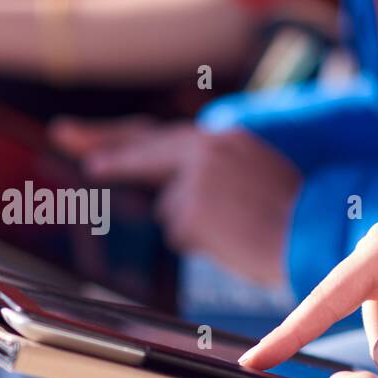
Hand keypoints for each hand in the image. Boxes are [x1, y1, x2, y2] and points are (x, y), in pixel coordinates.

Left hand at [51, 117, 301, 287]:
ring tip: (237, 229)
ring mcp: (194, 180)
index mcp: (223, 138)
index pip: (159, 135)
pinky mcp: (191, 210)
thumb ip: (208, 170)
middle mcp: (205, 150)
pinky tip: (232, 240)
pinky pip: (182, 234)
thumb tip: (167, 195)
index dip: (115, 139)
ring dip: (194, 225)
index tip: (75, 138)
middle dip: (108, 154)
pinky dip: (202, 243)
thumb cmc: (291, 214)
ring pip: (172, 211)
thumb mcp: (253, 172)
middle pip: (142, 154)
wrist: (314, 233)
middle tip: (64, 137)